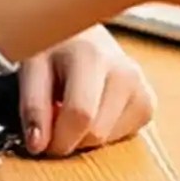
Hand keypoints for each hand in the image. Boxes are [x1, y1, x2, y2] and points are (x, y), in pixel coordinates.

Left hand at [18, 25, 155, 156]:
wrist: (86, 35)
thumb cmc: (55, 49)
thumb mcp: (31, 69)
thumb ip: (32, 106)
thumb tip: (38, 145)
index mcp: (93, 58)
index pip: (80, 115)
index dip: (56, 138)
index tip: (40, 141)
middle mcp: (126, 73)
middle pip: (95, 133)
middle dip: (69, 137)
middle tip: (55, 117)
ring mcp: (142, 89)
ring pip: (107, 140)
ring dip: (84, 135)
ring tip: (76, 107)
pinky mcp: (148, 104)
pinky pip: (120, 137)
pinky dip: (102, 133)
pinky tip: (95, 111)